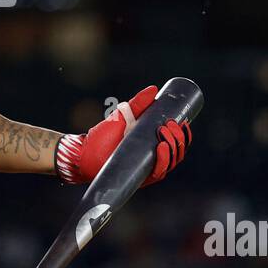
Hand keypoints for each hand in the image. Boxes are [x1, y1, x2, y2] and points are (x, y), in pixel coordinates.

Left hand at [55, 85, 192, 186]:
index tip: (182, 122)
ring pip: (171, 161)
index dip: (183, 134)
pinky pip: (158, 172)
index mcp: (152, 144)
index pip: (176, 141)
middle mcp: (154, 158)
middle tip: (170, 125)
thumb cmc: (102, 137)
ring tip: (165, 133)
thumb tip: (154, 89)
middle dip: (178, 138)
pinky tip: (162, 147)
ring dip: (173, 147)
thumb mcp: (122, 116)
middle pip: (177, 151)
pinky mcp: (141, 178)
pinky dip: (163, 161)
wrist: (84, 153)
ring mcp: (148, 168)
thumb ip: (137, 104)